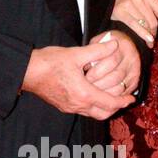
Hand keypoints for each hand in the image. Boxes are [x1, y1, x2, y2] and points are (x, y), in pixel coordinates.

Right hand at [21, 39, 135, 119]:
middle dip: (115, 108)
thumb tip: (114, 44)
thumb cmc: (49, 63)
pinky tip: (92, 95)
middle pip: (103, 114)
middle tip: (122, 99)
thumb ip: (97, 50)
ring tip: (110, 98)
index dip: (123, 101)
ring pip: (92, 114)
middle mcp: (78, 105)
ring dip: (103, 108)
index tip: (131, 98)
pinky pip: (83, 111)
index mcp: (84, 94)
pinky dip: (92, 106)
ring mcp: (69, 107)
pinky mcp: (63, 106)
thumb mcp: (75, 54)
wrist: (27, 72)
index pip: (110, 103)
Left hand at [83, 30, 141, 97]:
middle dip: (99, 84)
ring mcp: (134, 72)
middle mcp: (132, 59)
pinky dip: (110, 98)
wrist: (123, 45)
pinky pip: (122, 94)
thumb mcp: (97, 41)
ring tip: (92, 93)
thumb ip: (93, 50)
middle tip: (87, 88)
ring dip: (104, 93)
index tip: (85, 77)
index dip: (96, 72)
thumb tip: (87, 65)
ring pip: (119, 88)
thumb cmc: (106, 43)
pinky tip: (100, 97)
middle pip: (116, 77)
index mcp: (123, 46)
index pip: (111, 61)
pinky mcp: (134, 82)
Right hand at [110, 0, 157, 45]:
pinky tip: (147, 40)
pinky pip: (135, 26)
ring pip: (145, 25)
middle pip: (154, 22)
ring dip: (149, 36)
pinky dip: (143, 35)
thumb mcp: (146, 0)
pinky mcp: (120, 11)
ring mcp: (130, 4)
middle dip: (155, 33)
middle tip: (153, 39)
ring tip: (149, 41)